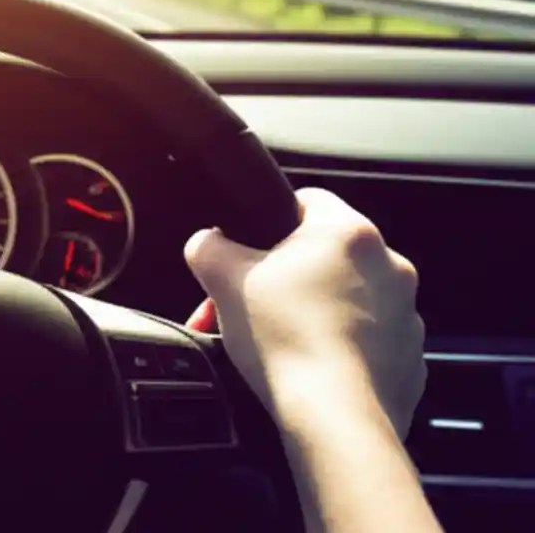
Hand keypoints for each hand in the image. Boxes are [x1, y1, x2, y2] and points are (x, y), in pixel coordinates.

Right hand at [184, 188, 424, 437]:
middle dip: (285, 279)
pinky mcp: (411, 358)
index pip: (306, 201)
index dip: (269, 224)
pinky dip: (340, 351)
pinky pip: (368, 343)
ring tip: (277, 344)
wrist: (332, 418)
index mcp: (348, 232)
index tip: (249, 254)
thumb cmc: (283, 337)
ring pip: (348, 300)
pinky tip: (309, 369)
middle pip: (325, 256)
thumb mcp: (222, 278)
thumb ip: (208, 245)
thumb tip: (208, 242)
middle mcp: (390, 265)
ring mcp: (407, 314)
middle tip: (249, 307)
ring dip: (314, 313)